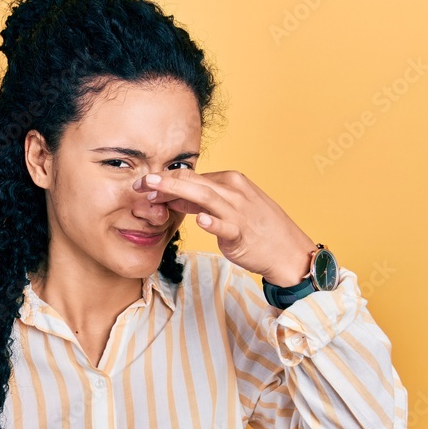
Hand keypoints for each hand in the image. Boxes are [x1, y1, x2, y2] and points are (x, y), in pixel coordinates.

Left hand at [132, 170, 316, 286]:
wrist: (288, 251)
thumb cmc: (257, 230)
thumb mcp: (228, 209)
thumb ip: (199, 203)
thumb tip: (171, 199)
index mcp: (230, 182)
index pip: (192, 177)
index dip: (166, 179)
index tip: (143, 183)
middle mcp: (234, 191)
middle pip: (194, 182)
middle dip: (164, 182)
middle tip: (139, 182)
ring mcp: (239, 211)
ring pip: (205, 198)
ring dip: (178, 193)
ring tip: (155, 191)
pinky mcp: (243, 233)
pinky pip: (226, 226)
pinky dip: (213, 222)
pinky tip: (200, 220)